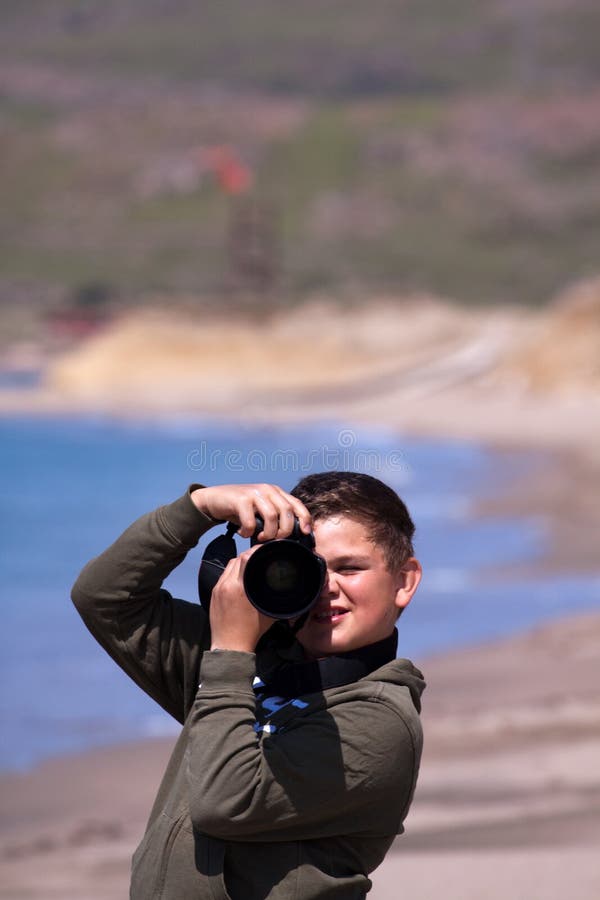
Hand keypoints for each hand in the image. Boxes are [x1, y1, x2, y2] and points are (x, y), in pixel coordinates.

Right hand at [191, 483, 311, 539]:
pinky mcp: (241, 499)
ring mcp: (255, 493)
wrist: (215, 499)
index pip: (297, 504)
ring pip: (272, 517)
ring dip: (267, 533)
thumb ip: (275, 517)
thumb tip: (292, 536)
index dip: (304, 519)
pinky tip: (243, 533)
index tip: (305, 533)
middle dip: (284, 531)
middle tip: (274, 540)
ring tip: (259, 538)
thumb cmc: (241, 508)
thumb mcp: (261, 510)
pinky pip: (251, 521)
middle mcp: (268, 490)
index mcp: (276, 492)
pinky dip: (248, 532)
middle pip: (287, 512)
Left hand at [208, 546, 272, 651]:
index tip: (265, 548)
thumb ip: (274, 596)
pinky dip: (232, 573)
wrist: (230, 648)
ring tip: (251, 565)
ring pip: (229, 566)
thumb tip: (284, 587)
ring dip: (240, 562)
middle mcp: (226, 585)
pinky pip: (223, 576)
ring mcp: (218, 589)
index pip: (246, 557)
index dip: (257, 550)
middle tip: (260, 556)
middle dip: (249, 554)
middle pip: (237, 559)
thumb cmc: (250, 633)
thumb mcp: (268, 612)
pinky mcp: (214, 594)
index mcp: (239, 588)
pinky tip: (241, 577)